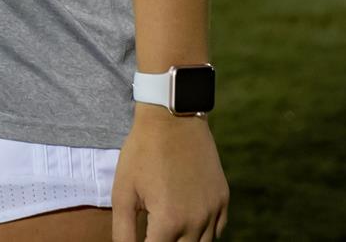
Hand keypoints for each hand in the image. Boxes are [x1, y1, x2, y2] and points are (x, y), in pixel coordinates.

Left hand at [110, 108, 227, 241]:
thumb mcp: (123, 192)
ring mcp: (213, 210)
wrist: (173, 117)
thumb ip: (123, 231)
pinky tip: (187, 226)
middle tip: (153, 233)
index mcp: (169, 221)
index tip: (142, 239)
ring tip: (168, 232)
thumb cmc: (142, 152)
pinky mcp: (223, 199)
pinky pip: (216, 231)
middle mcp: (196, 221)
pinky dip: (202, 235)